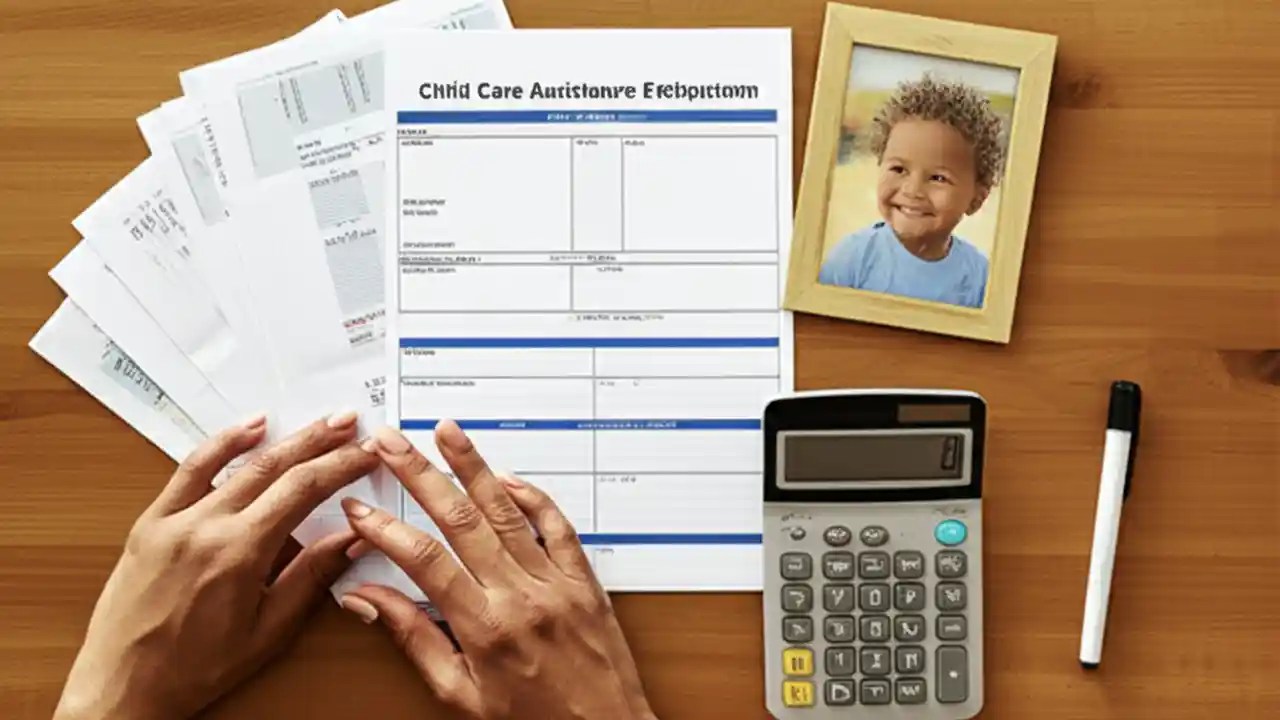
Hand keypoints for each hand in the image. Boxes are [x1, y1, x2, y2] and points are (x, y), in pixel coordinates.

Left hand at [55, 412, 379, 719]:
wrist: (123, 687)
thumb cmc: (194, 669)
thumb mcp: (268, 630)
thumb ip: (311, 576)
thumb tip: (353, 537)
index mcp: (239, 553)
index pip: (303, 490)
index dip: (342, 465)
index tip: (367, 452)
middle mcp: (205, 527)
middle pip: (275, 467)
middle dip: (319, 442)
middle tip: (351, 425)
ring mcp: (173, 520)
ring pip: (236, 462)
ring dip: (280, 437)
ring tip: (314, 423)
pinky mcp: (150, 522)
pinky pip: (189, 470)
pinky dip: (221, 445)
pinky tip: (247, 430)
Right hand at [338, 422, 656, 719]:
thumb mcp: (462, 695)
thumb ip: (415, 640)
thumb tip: (368, 600)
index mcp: (485, 628)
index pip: (424, 561)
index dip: (386, 529)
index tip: (359, 507)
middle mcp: (521, 596)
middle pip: (461, 519)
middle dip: (420, 474)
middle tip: (391, 441)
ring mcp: (556, 582)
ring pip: (507, 510)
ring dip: (473, 466)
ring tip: (447, 432)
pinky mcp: (584, 578)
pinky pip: (557, 525)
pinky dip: (532, 497)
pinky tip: (508, 478)